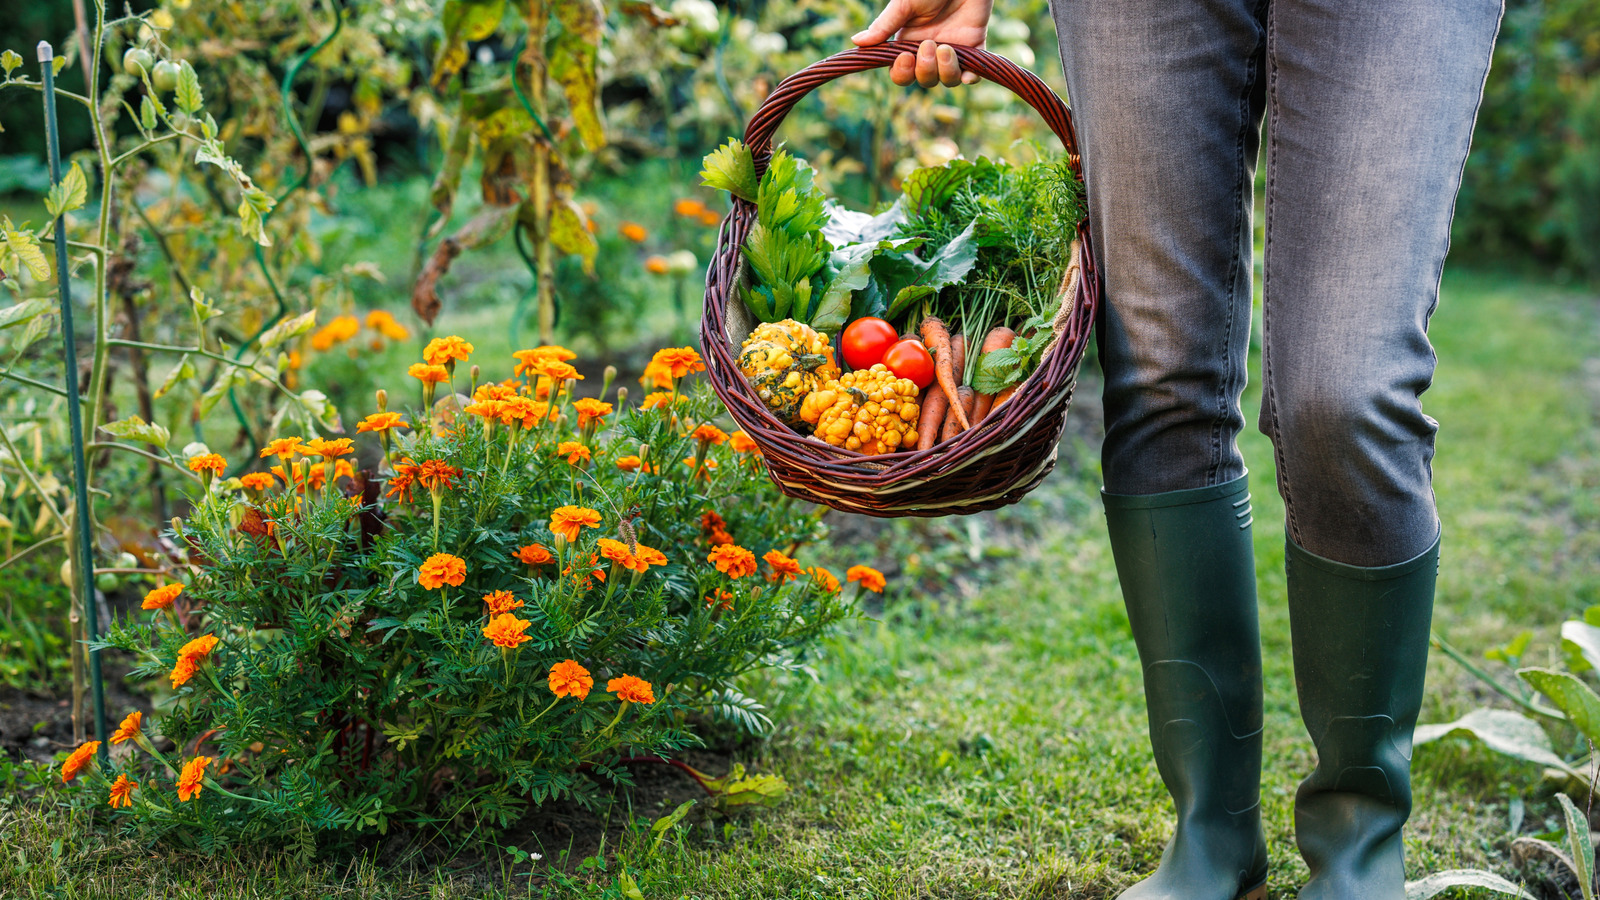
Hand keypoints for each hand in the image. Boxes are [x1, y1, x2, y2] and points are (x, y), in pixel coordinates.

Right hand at [851, 0, 992, 86]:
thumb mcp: (904, 5)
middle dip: (925, 70)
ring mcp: (953, 51)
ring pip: (948, 81)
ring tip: (946, 48)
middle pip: (924, 80)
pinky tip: (967, 69)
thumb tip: (856, 41)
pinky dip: (970, 77)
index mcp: (909, 42)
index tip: (904, 58)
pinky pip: (973, 75)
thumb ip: (883, 26)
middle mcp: (930, 51)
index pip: (901, 72)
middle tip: (929, 44)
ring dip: (945, 71)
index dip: (902, 73)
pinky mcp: (974, 48)